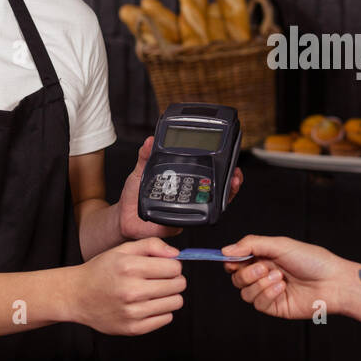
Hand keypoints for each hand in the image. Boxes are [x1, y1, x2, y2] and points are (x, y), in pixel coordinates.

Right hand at [73, 237, 184, 335]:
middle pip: (178, 285)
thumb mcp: (122, 250)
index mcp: (130, 268)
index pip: (174, 267)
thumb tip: (175, 253)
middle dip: (174, 279)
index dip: (173, 265)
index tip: (165, 267)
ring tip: (154, 292)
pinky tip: (147, 304)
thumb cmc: (99, 272)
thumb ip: (152, 245)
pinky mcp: (133, 328)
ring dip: (169, 296)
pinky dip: (161, 311)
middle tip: (160, 279)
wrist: (77, 296)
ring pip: (176, 303)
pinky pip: (166, 319)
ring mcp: (133, 312)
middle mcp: (131, 291)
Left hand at [116, 136, 244, 239]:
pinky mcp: (185, 220)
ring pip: (215, 201)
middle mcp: (188, 192)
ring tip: (233, 184)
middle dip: (231, 179)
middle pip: (216, 186)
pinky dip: (213, 211)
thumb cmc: (134, 196)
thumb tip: (150, 140)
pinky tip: (218, 203)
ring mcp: (189, 207)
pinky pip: (202, 217)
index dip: (219, 164)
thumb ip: (145, 157)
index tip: (228, 156)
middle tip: (236, 173)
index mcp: (180, 177)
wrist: (124, 219)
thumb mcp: (139, 172)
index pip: (204, 170)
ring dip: (228, 193)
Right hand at [221, 235, 357, 320]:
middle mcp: (266, 274)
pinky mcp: (275, 307)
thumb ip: (252, 244)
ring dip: (260, 283)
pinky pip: (258, 303)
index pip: (238, 260)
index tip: (230, 259)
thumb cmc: (315, 261)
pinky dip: (267, 294)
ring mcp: (270, 291)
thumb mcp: (281, 245)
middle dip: (247, 272)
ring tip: (278, 277)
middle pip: (238, 277)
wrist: (334, 282)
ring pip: (245, 292)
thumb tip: (227, 249)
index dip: (231, 260)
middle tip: (264, 267)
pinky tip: (282, 287)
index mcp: (266, 257)